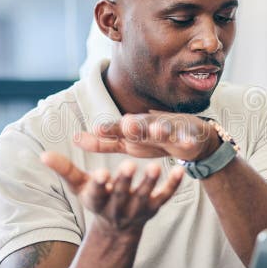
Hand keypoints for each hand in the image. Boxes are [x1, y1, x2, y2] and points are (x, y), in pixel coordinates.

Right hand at [41, 151, 184, 233]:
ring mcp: (138, 209)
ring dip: (150, 182)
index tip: (101, 173)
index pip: (97, 193)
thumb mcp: (80, 186)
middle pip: (122, 194)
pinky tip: (181, 171)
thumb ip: (64, 170)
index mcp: (98, 201)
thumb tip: (42, 155)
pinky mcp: (154, 207)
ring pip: (145, 196)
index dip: (99, 184)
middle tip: (130, 165)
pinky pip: (165, 197)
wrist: (118, 228)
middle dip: (126, 181)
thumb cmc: (97, 199)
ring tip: (156, 166)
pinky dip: (173, 186)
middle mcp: (118, 208)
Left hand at [75, 112, 220, 161]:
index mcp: (134, 131)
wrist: (192, 136)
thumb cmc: (154, 139)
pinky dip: (188, 140)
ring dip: (160, 129)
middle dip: (133, 126)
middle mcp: (150, 128)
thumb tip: (75, 139)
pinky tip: (188, 143)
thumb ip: (104, 142)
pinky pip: (188, 139)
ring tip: (157, 130)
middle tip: (126, 124)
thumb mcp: (128, 143)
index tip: (97, 129)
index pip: (119, 130)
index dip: (110, 130)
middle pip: (141, 127)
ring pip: (164, 130)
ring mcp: (170, 131)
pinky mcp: (188, 137)